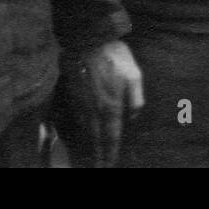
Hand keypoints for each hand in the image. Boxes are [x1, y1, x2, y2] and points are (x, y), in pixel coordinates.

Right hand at [67, 40, 143, 166]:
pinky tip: (81, 137)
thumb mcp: (134, 75)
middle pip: (95, 140)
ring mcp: (81, 105)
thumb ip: (135, 99)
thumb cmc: (114, 57)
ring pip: (84, 133)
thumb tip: (132, 118)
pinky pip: (76, 122)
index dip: (109, 154)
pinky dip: (78, 134)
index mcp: (111, 107)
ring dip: (87, 149)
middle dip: (96, 157)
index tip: (108, 166)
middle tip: (98, 168)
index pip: (110, 138)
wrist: (87, 40)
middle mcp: (94, 111)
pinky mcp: (72, 97)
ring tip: (89, 160)